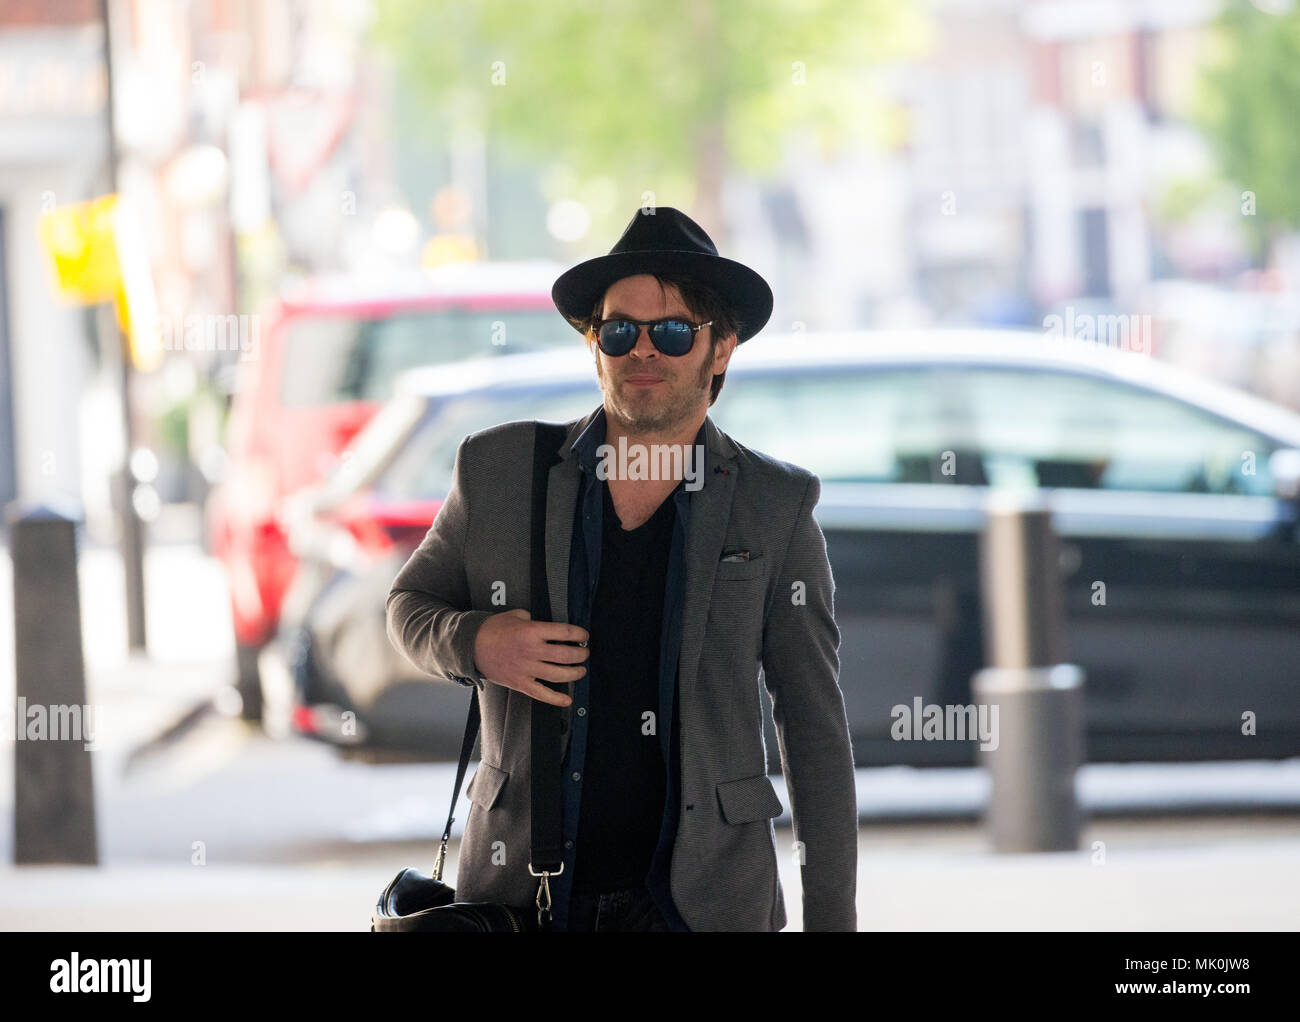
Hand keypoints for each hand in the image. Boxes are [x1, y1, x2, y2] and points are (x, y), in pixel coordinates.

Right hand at [472, 609, 587, 705]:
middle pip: (566, 655)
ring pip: (558, 675)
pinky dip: (556, 699)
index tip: (584, 636)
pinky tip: (567, 700)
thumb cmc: (493, 629)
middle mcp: (532, 650)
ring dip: (574, 673)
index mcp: (532, 631)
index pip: (565, 632)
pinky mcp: (520, 683)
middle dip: (581, 655)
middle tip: (584, 653)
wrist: (471, 646)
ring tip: (580, 670)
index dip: (579, 634)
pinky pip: (541, 693)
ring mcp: (526, 669)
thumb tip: (547, 627)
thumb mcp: (516, 615)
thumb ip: (533, 619)